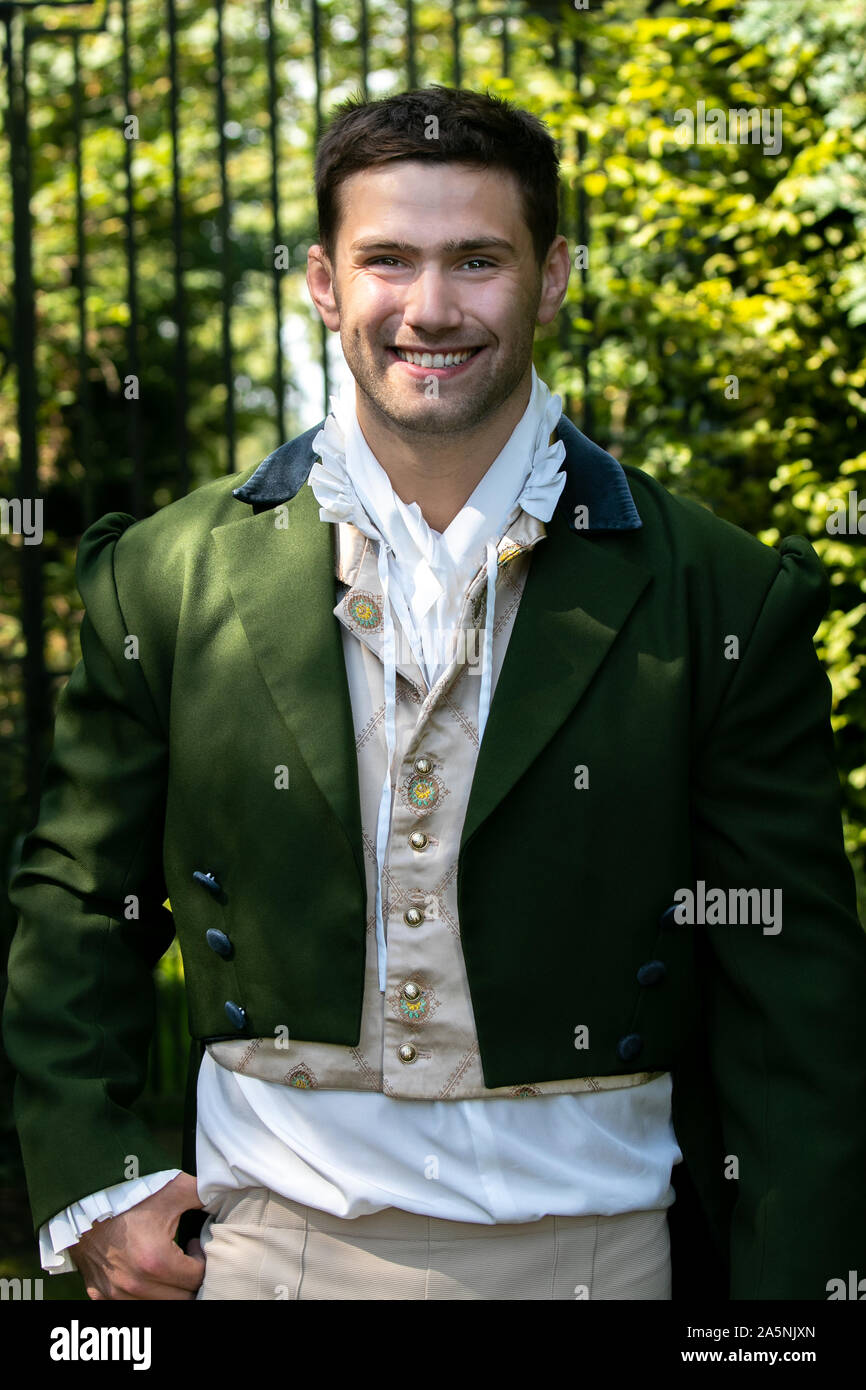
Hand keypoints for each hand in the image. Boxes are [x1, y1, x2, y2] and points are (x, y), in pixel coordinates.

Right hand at [71, 1172, 205, 1299]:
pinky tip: (146, 1271)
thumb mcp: (173, 1189)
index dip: (202, 1260)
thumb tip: (226, 1194)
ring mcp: (116, 1294)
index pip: (196, 1279)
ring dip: (168, 1288)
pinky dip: (145, 1294)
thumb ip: (205, 1194)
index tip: (193, 1244)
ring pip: (159, 1306)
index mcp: (156, 1261)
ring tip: (166, 1263)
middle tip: (185, 1257)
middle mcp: (135, 1284)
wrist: (84, 1200)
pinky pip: (133, 1306)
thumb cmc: (131, 1195)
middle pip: (181, 1298)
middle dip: (189, 1279)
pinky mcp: (101, 1297)